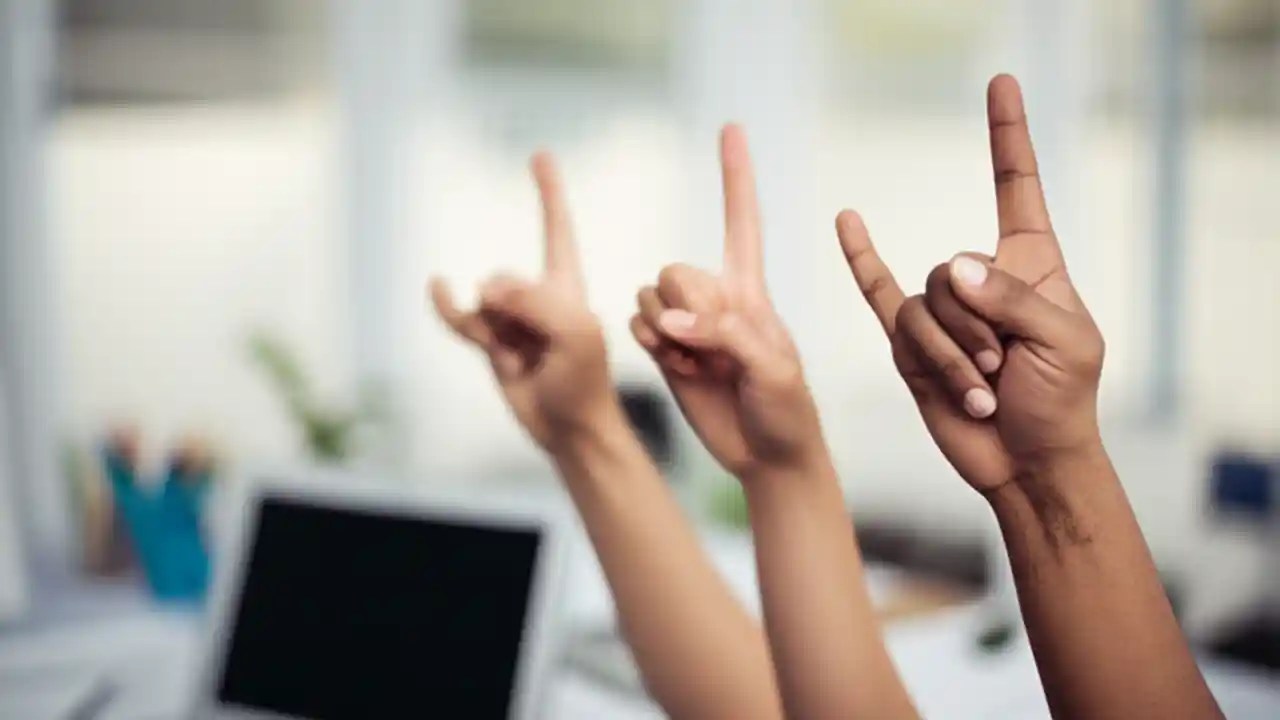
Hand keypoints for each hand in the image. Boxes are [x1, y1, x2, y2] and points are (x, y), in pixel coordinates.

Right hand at [429, 153, 612, 451]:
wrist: (568, 428)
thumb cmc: (583, 382)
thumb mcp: (573, 335)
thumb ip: (532, 301)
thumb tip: (484, 287)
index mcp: (568, 286)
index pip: (557, 228)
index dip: (549, 193)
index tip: (539, 155)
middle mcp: (540, 295)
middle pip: (507, 280)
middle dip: (512, 308)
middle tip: (537, 347)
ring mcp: (512, 318)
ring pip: (482, 303)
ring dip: (491, 329)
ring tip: (518, 357)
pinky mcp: (491, 342)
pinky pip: (463, 318)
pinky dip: (450, 307)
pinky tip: (438, 285)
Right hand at [631, 126, 825, 479]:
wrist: (766, 456)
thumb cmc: (787, 410)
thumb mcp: (774, 370)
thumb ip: (726, 335)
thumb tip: (672, 322)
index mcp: (751, 292)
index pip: (742, 222)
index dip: (736, 177)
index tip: (732, 128)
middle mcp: (716, 300)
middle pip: (675, 269)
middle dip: (683, 307)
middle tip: (710, 349)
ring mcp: (688, 326)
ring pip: (649, 296)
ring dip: (665, 333)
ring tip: (700, 366)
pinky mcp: (666, 352)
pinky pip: (638, 327)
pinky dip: (651, 347)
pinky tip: (681, 370)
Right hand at [836, 75, 1104, 494]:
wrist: (1026, 462)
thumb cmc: (1062, 403)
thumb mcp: (1063, 345)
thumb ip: (1010, 299)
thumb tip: (949, 270)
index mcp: (1031, 266)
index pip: (1016, 187)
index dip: (1009, 136)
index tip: (1002, 83)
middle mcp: (981, 279)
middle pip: (951, 272)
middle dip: (974, 328)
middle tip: (1003, 372)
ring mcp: (942, 312)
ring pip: (919, 309)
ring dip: (948, 357)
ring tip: (980, 391)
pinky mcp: (909, 345)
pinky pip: (879, 298)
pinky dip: (862, 260)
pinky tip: (848, 221)